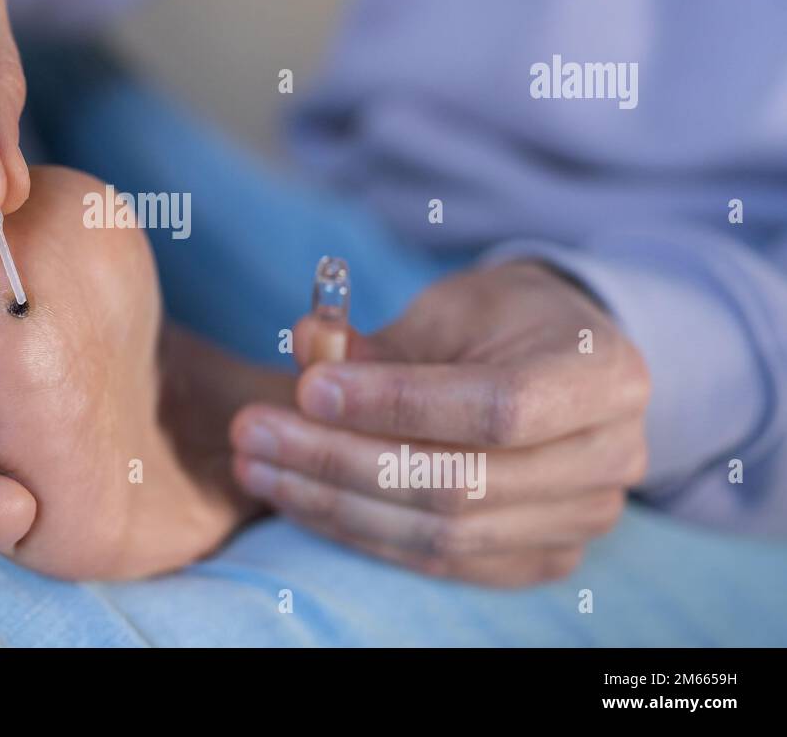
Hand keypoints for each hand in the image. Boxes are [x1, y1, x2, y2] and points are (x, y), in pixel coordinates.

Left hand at [230, 261, 650, 585]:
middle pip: (460, 482)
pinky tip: (298, 496)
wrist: (561, 364)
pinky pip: (438, 560)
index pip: (498, 407)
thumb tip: (307, 345)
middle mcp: (611, 456)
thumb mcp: (452, 305)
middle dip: (339, 459)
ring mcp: (583, 518)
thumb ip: (384, 336)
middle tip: (253, 431)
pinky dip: (358, 530)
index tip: (308, 387)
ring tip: (257, 465)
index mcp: (605, 376)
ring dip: (333, 502)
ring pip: (441, 532)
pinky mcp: (542, 556)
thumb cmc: (503, 321)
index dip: (397, 404)